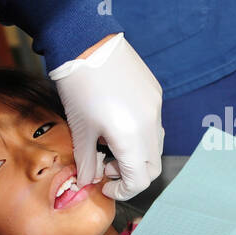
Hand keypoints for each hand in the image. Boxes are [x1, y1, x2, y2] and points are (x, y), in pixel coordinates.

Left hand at [49, 33, 163, 200]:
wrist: (87, 43)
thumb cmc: (78, 87)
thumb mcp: (79, 130)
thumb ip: (86, 162)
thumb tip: (88, 182)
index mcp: (132, 139)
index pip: (139, 181)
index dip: (122, 191)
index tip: (104, 186)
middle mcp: (151, 125)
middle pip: (152, 167)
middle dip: (131, 175)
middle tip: (105, 167)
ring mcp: (156, 108)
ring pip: (155, 145)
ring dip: (136, 155)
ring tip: (109, 144)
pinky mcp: (155, 93)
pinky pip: (153, 123)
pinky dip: (139, 133)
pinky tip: (116, 121)